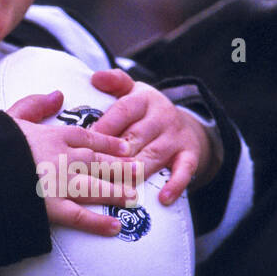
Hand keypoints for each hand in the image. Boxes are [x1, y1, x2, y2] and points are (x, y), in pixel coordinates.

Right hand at [7, 90, 138, 236]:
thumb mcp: (10, 116)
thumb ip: (35, 104)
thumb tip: (59, 93)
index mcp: (53, 136)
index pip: (89, 137)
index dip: (109, 142)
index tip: (124, 146)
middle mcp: (62, 158)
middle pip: (99, 161)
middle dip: (121, 166)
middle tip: (140, 170)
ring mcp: (59, 184)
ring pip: (96, 186)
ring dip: (117, 191)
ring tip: (134, 196)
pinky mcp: (51, 208)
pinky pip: (81, 216)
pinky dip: (99, 223)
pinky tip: (116, 226)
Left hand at [90, 70, 217, 202]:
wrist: (183, 125)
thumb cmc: (145, 112)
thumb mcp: (132, 91)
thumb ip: (114, 83)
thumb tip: (95, 77)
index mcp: (144, 99)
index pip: (123, 111)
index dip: (105, 127)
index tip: (87, 142)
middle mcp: (162, 117)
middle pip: (135, 137)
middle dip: (115, 155)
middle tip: (94, 171)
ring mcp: (176, 137)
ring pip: (153, 156)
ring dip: (136, 172)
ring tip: (118, 188)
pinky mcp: (189, 155)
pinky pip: (184, 171)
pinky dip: (175, 185)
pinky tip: (162, 198)